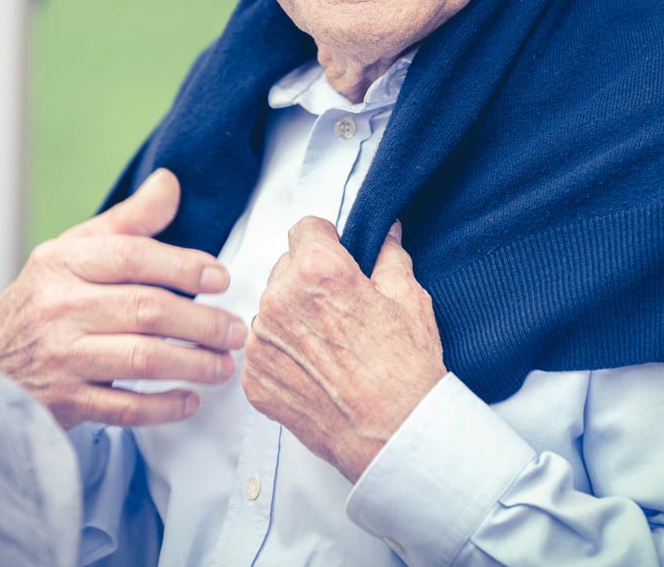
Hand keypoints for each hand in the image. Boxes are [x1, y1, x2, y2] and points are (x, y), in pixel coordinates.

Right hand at [0, 169, 247, 429]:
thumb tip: (170, 181)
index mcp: (60, 262)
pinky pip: (124, 408)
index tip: (221, 279)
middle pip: (146, 309)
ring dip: (193, 363)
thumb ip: (127, 221)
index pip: (133, 256)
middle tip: (236, 331)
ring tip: (224, 365)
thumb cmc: (42, 302)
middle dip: (202, 322)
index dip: (184, 266)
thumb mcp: (72, 252)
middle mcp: (57, 307)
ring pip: (141, 358)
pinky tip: (191, 400)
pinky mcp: (61, 402)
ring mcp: (58, 357)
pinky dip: (163, 407)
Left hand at [243, 217, 445, 482]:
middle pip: (286, 266)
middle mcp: (280, 300)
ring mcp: (261, 342)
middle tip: (340, 306)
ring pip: (271, 307)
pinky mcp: (254, 378)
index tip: (337, 255)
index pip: (305, 228)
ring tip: (329, 342)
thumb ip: (389, 255)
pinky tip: (316, 368)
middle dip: (309, 277)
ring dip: (292, 314)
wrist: (394, 436)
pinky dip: (283, 352)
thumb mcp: (409, 298)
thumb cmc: (405, 369)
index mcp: (318, 270)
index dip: (327, 239)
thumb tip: (386, 232)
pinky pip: (263, 347)